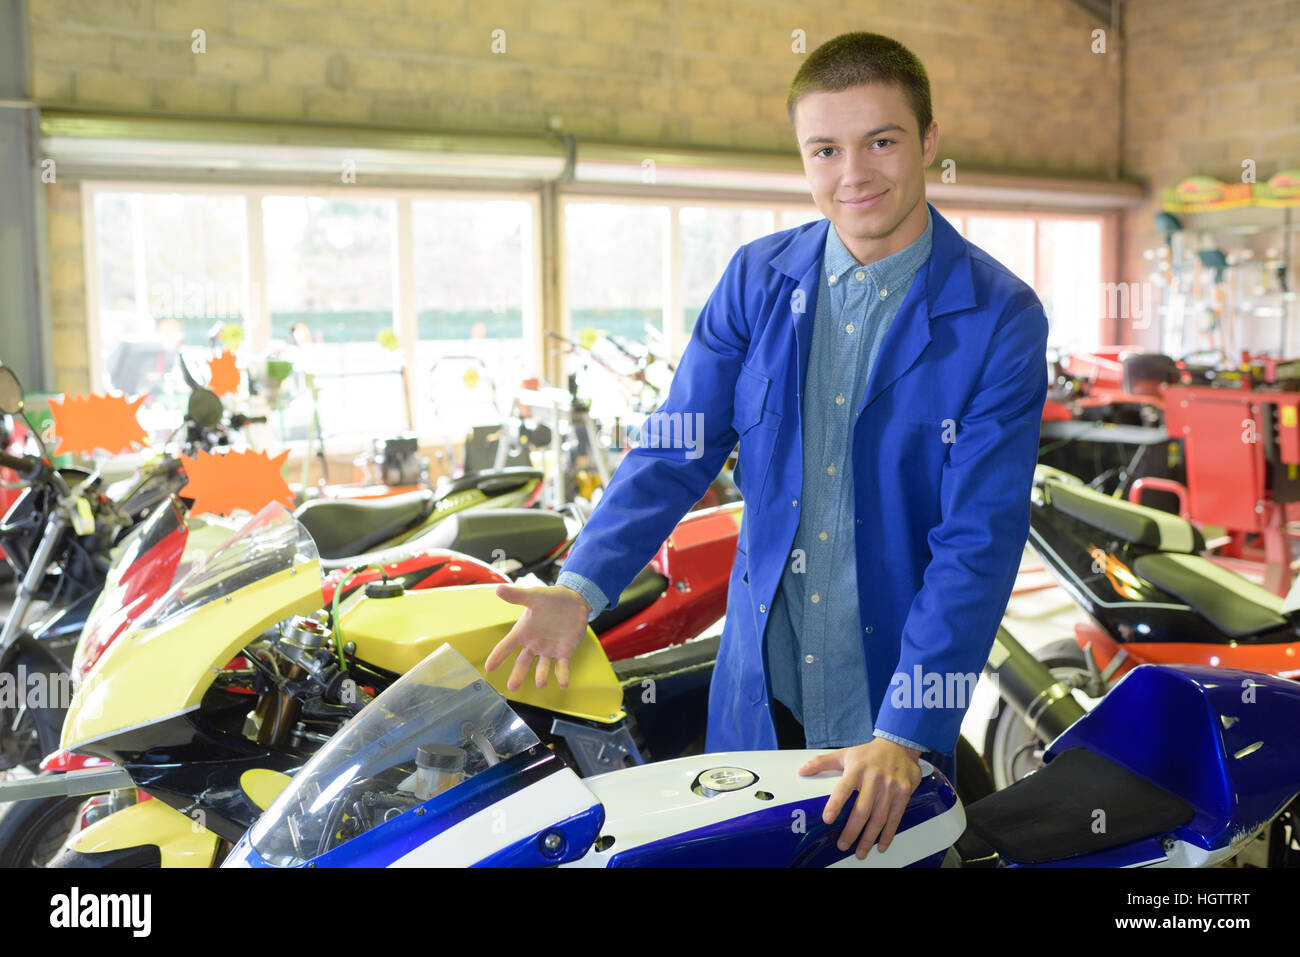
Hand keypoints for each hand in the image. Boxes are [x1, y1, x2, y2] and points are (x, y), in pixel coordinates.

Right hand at [485, 584, 591, 690]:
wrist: (574, 600)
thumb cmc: (550, 598)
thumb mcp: (534, 596)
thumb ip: (517, 596)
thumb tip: (498, 589)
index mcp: (524, 632)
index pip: (506, 646)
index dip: (498, 656)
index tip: (488, 668)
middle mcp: (534, 644)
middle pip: (523, 662)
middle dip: (518, 674)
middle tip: (512, 688)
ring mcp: (549, 649)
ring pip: (542, 667)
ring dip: (541, 676)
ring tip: (541, 684)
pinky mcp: (564, 652)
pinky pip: (562, 666)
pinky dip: (562, 675)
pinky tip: (563, 684)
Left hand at [798, 738, 922, 858]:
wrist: (899, 746)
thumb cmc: (869, 753)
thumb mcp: (845, 754)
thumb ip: (822, 762)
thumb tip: (802, 771)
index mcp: (857, 769)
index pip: (843, 788)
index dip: (835, 804)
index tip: (827, 819)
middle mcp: (874, 778)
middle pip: (862, 809)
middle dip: (852, 830)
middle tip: (842, 845)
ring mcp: (890, 786)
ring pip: (879, 817)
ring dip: (869, 838)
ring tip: (860, 852)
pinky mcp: (903, 793)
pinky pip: (895, 818)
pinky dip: (888, 834)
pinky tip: (881, 846)